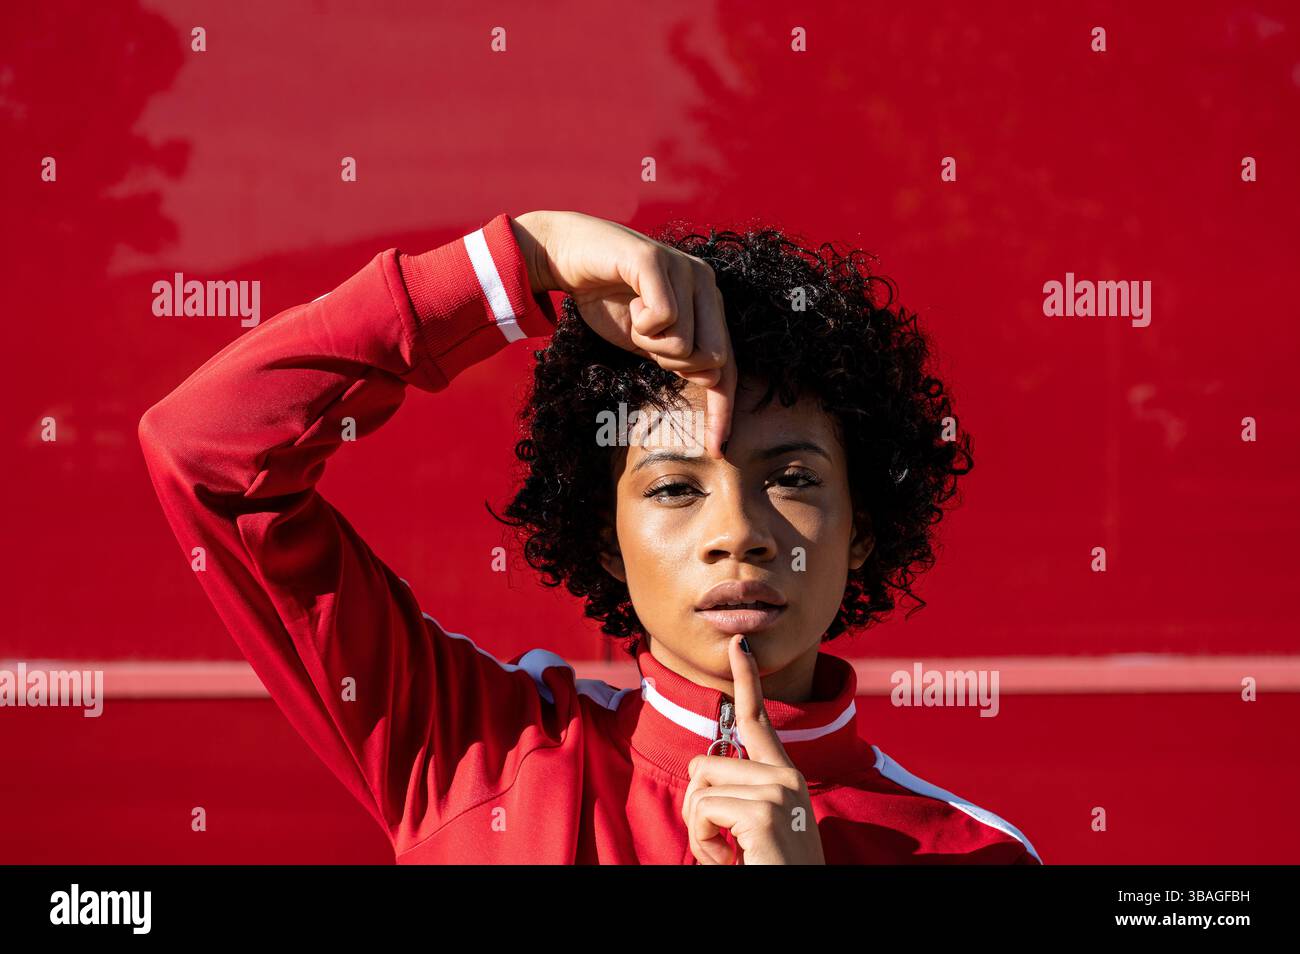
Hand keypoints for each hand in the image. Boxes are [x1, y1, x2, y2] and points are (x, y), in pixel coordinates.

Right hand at [510, 210, 734, 458]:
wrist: (567, 256)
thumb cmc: (608, 298)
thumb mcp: (647, 340)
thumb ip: (678, 358)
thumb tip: (709, 378)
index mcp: (708, 303)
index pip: (728, 365)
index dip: (724, 408)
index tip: (718, 448)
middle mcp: (706, 283)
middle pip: (712, 358)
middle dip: (674, 363)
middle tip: (645, 339)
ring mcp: (685, 269)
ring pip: (685, 343)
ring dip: (651, 342)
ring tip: (636, 315)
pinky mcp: (657, 261)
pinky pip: (664, 318)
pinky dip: (641, 324)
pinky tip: (632, 301)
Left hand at [681, 634, 826, 864]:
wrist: (803, 908)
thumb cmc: (771, 872)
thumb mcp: (754, 831)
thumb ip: (737, 797)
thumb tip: (704, 774)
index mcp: (786, 779)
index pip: (759, 721)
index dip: (746, 680)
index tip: (737, 644)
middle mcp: (788, 778)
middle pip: (704, 763)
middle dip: (698, 810)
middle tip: (728, 848)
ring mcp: (780, 792)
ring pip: (699, 788)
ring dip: (701, 832)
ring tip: (734, 858)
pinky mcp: (764, 811)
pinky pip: (703, 812)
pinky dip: (705, 846)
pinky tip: (735, 863)